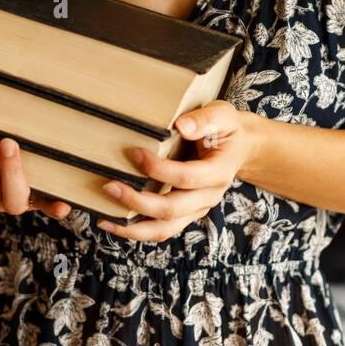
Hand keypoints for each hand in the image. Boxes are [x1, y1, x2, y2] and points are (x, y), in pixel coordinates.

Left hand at [96, 100, 259, 242]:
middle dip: (138, 201)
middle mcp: (208, 197)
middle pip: (171, 210)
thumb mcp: (222, 115)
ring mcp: (196, 209)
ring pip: (164, 229)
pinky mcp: (185, 214)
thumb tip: (181, 126)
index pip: (186, 178)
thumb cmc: (226, 129)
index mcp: (218, 173)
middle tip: (109, 186)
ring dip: (132, 226)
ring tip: (104, 218)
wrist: (240, 148)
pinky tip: (113, 222)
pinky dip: (135, 230)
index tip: (133, 153)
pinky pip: (160, 229)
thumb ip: (204, 119)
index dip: (158, 169)